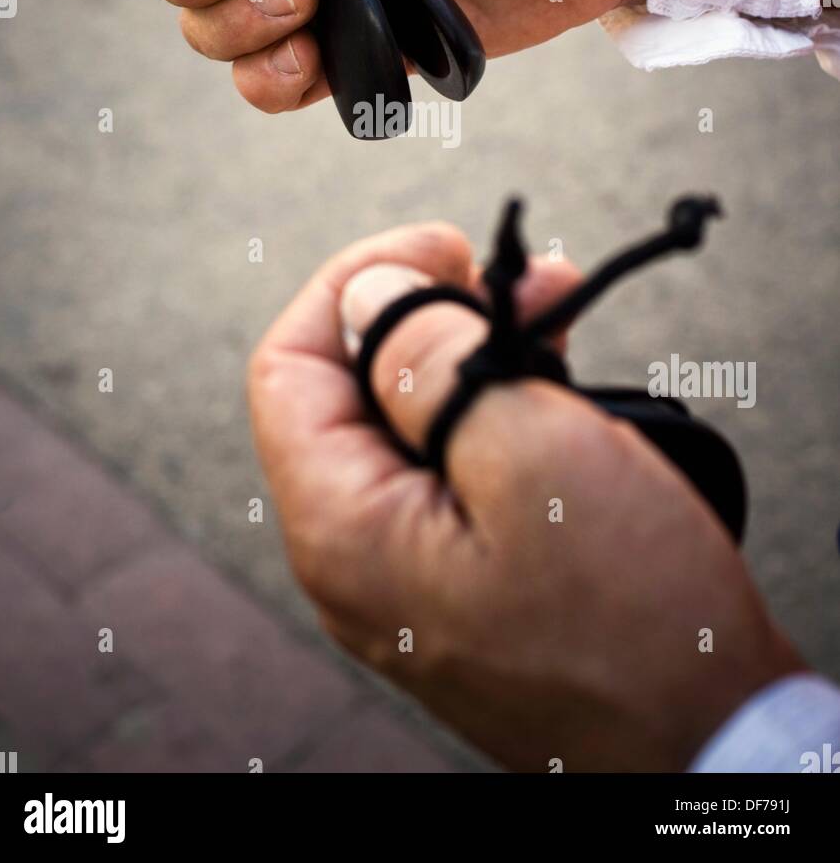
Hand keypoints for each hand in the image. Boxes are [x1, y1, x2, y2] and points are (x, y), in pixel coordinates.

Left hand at [247, 219, 801, 772]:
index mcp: (341, 527)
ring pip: (411, 425)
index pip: (291, 365)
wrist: (704, 746)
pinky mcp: (462, 584)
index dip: (359, 284)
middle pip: (352, 390)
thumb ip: (431, 361)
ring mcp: (407, 577)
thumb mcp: (531, 453)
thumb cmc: (631, 622)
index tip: (444, 248)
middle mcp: (354, 557)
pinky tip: (553, 376)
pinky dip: (494, 409)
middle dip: (432, 310)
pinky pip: (451, 472)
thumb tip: (369, 295)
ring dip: (474, 351)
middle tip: (517, 274)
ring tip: (552, 307)